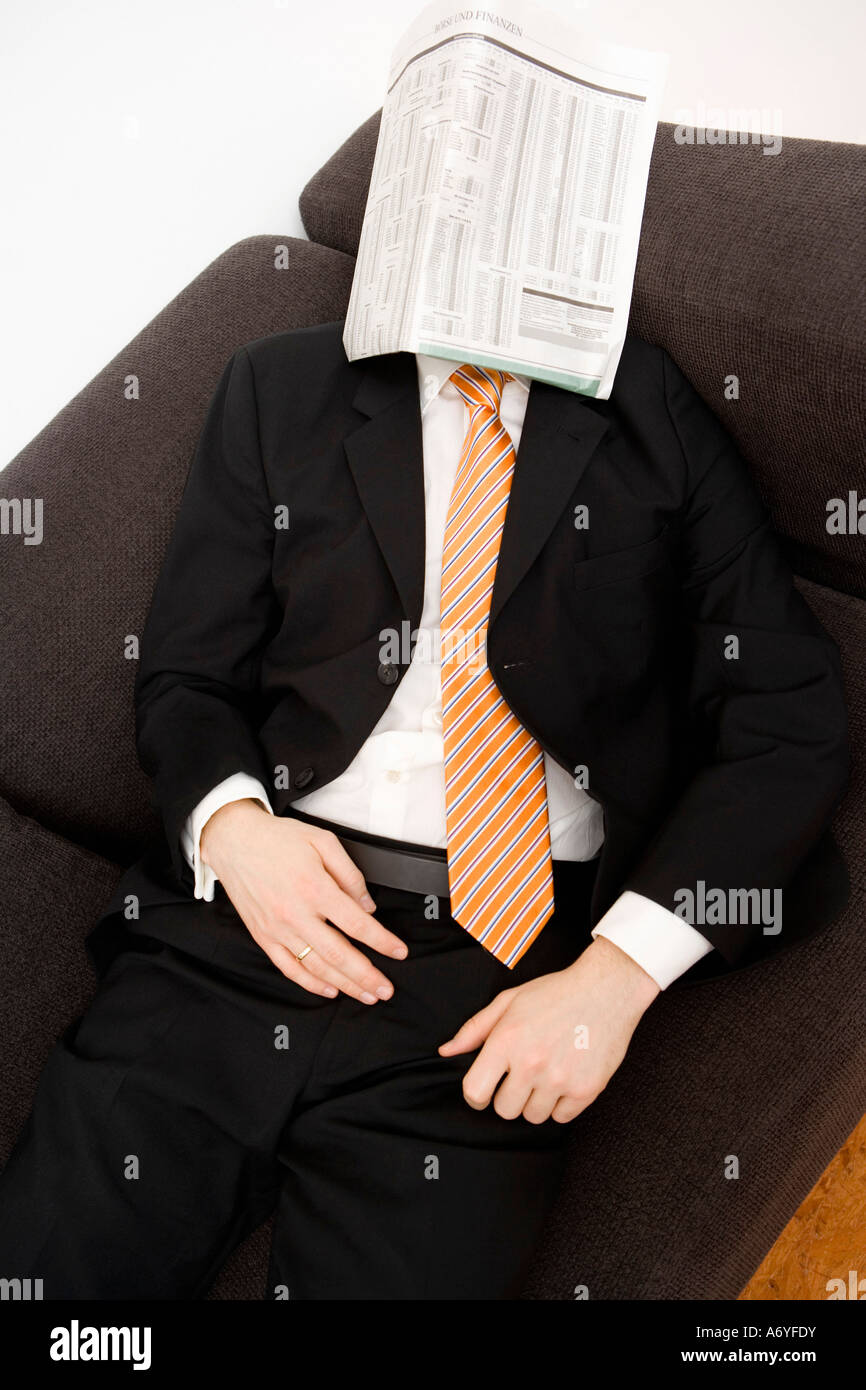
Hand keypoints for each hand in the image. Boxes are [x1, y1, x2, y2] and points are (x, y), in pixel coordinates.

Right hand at [201, 801, 406, 1002]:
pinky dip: (310, 983)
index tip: (399, 951)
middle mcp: (296, 913)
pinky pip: (289, 967)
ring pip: (316, 966)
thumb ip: (350, 874)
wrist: (235, 841)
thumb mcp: (323, 841)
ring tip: (366, 995)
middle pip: (339, 954)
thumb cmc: (278, 839)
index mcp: (315, 888)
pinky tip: (329, 989)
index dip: (382, 941)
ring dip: (344, 985)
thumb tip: (368, 906)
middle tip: (386, 989)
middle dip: (367, 976)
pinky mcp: (263, 936)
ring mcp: (278, 929)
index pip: (357, 924)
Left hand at [438, 936, 659, 1123]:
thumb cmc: (555, 993)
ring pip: (533, 1116)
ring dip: (536, 1100)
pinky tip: (566, 1077)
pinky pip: (561, 1117)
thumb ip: (475, 1029)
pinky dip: (562, 1104)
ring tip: (547, 1072)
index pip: (475, 1092)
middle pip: (504, 1110)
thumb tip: (446, 1051)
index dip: (477, 1095)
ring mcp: (560, 1079)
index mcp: (506, 1041)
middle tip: (524, 1073)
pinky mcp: (586, 1089)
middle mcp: (531, 1063)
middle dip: (510, 1095)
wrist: (606, 990)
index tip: (486, 1089)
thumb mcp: (509, 1001)